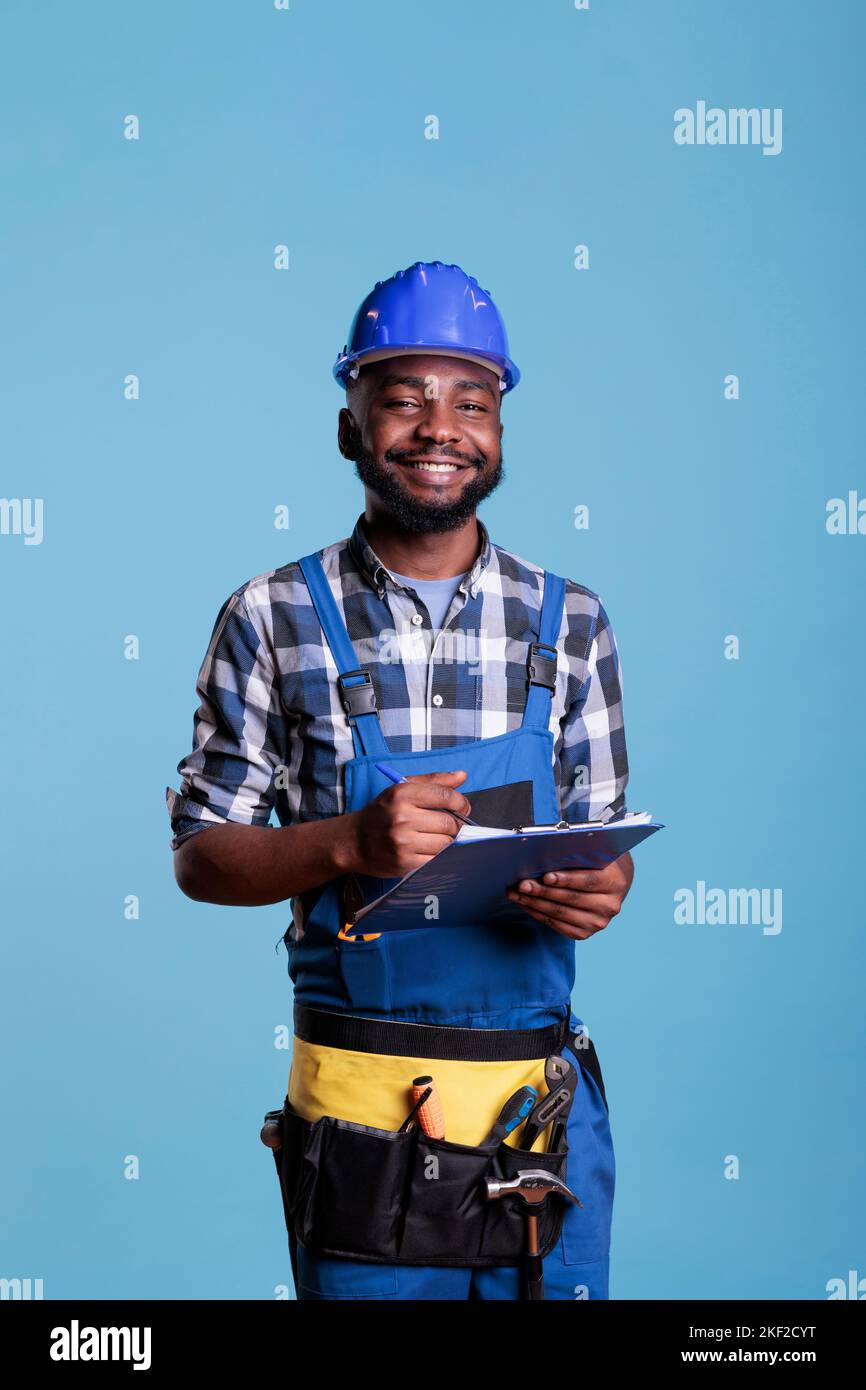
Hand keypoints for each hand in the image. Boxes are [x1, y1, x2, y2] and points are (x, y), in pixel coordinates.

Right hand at [344, 771, 470, 877]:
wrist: (353, 841)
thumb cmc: (382, 813)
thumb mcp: (402, 789)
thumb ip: (434, 781)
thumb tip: (462, 775)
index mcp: (402, 794)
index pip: (446, 796)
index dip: (460, 802)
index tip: (461, 806)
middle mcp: (402, 817)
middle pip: (449, 823)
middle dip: (456, 824)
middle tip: (451, 824)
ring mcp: (403, 842)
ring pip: (446, 843)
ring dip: (448, 841)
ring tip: (438, 836)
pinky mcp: (405, 862)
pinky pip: (436, 859)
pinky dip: (438, 855)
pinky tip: (429, 848)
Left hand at [506, 852, 633, 939]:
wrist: (610, 884)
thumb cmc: (595, 863)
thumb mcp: (592, 854)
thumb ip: (575, 855)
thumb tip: (544, 855)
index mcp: (615, 881)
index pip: (588, 881)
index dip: (566, 879)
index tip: (546, 876)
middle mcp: (610, 905)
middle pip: (571, 898)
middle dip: (543, 891)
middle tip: (522, 884)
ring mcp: (598, 922)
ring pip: (561, 913)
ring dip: (535, 903)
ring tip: (516, 894)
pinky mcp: (585, 932)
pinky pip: (557, 925)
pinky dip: (538, 914)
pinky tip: (526, 905)